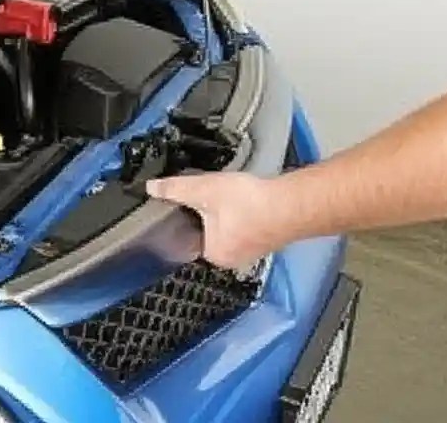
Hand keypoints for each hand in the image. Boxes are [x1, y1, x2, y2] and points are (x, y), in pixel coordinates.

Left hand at [147, 172, 296, 269]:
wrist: (294, 203)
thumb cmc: (252, 204)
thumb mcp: (202, 190)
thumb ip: (174, 189)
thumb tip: (153, 188)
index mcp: (213, 254)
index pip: (186, 237)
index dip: (185, 216)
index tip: (187, 202)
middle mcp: (232, 258)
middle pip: (207, 230)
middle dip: (207, 212)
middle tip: (212, 195)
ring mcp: (251, 249)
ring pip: (227, 226)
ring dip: (227, 210)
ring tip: (231, 196)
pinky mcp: (266, 237)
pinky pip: (246, 223)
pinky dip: (244, 211)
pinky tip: (247, 199)